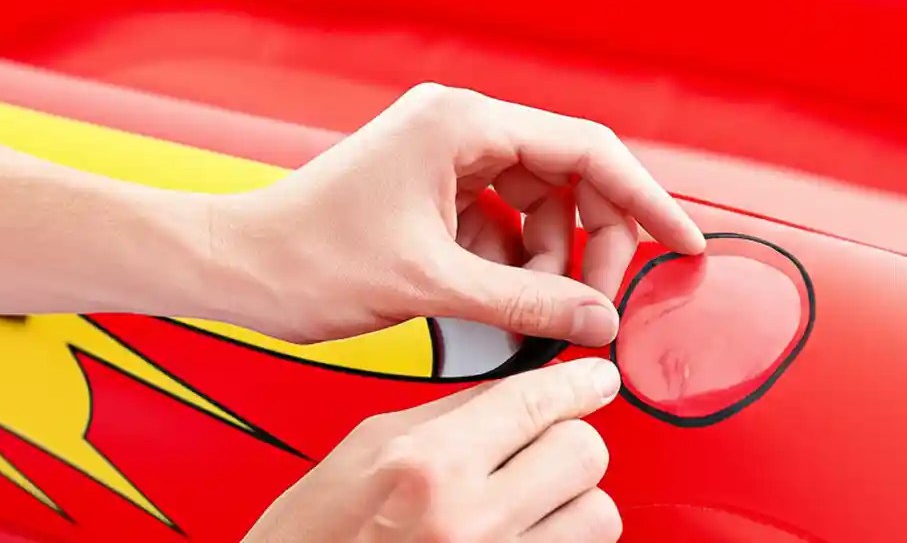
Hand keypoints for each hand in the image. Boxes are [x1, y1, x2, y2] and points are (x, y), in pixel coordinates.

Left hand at [207, 83, 703, 345]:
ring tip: (540, 311)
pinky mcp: (431, 189)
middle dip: (592, 241)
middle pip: (567, 176)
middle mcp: (460, 126)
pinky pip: (500, 222)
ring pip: (537, 205)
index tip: (682, 243)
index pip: (587, 150)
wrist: (235, 267)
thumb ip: (530, 300)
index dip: (644, 199)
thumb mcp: (433, 284)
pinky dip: (513, 263)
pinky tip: (503, 302)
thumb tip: (600, 318)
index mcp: (465, 122)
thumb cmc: (310, 259)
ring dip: (550, 260)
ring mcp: (445, 156)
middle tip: (599, 304)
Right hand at [242, 358, 623, 542]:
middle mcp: (469, 521)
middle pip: (582, 453)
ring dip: (572, 503)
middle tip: (543, 450)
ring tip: (529, 504)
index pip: (534, 402)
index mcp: (427, 466)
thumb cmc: (309, 539)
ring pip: (597, 515)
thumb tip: (515, 392)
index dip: (576, 383)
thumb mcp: (363, 451)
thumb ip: (448, 414)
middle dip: (568, 444)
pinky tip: (520, 535)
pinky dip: (559, 540)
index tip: (594, 380)